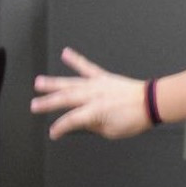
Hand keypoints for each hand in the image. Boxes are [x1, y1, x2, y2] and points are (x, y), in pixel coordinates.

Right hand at [31, 48, 150, 139]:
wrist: (151, 103)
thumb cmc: (135, 118)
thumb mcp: (112, 132)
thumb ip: (94, 127)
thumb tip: (83, 124)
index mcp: (94, 112)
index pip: (70, 120)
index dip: (60, 127)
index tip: (53, 132)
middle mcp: (92, 96)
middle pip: (65, 99)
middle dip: (48, 103)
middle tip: (34, 105)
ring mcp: (97, 85)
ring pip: (70, 82)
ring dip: (53, 83)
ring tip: (39, 82)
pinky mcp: (103, 77)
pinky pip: (87, 67)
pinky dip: (76, 59)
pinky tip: (66, 53)